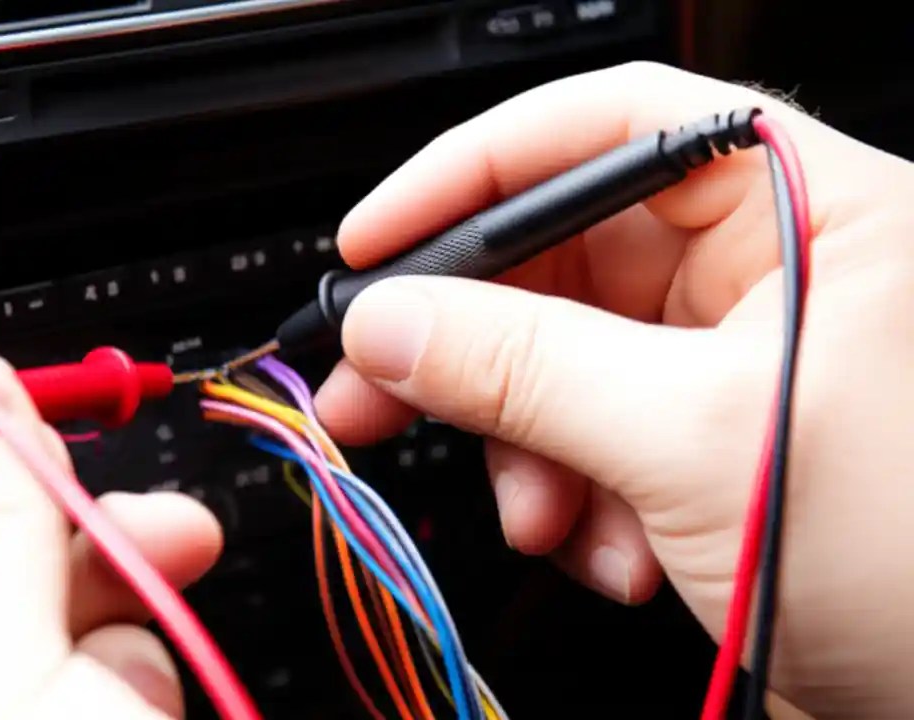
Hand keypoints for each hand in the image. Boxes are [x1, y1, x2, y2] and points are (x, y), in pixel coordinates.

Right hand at [314, 62, 913, 718]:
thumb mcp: (697, 442)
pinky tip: (618, 552)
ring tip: (547, 517)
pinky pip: (584, 437)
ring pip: (556, 362)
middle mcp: (767, 271)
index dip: (474, 171)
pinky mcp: (701, 443)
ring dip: (526, 449)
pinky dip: (572, 499)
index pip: (607, 127)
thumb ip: (525, 369)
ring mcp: (730, 362)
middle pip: (560, 258)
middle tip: (380, 386)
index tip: (379, 236)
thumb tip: (395, 324)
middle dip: (471, 345)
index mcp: (803, 211)